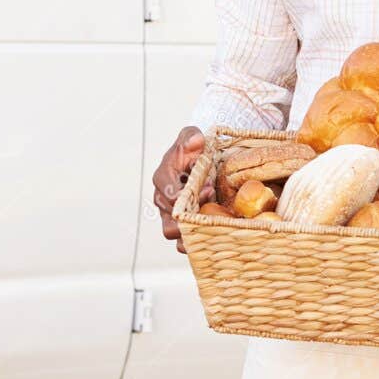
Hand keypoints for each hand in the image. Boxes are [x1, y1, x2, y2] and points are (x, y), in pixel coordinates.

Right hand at [154, 126, 213, 254]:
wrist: (195, 160)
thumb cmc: (192, 148)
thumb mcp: (190, 136)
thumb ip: (191, 136)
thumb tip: (196, 141)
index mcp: (162, 178)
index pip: (169, 195)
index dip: (188, 196)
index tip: (208, 188)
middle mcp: (163, 200)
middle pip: (169, 224)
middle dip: (192, 220)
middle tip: (212, 208)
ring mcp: (170, 214)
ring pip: (175, 237)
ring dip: (194, 235)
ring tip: (213, 225)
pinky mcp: (181, 224)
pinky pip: (184, 242)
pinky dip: (198, 241)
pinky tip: (216, 232)